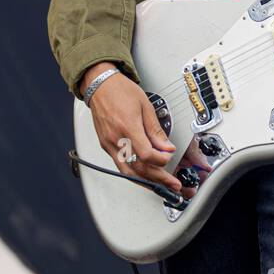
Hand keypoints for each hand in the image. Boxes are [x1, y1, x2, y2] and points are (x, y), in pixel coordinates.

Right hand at [83, 63, 191, 198]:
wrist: (101, 86)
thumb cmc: (121, 92)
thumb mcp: (146, 106)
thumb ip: (156, 130)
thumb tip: (167, 148)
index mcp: (127, 127)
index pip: (145, 155)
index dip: (160, 161)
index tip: (169, 157)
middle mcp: (116, 139)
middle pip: (138, 168)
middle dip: (158, 179)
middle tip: (173, 185)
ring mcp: (109, 145)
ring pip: (128, 172)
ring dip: (147, 182)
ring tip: (162, 187)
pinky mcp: (106, 147)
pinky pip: (121, 166)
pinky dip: (135, 174)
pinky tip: (145, 178)